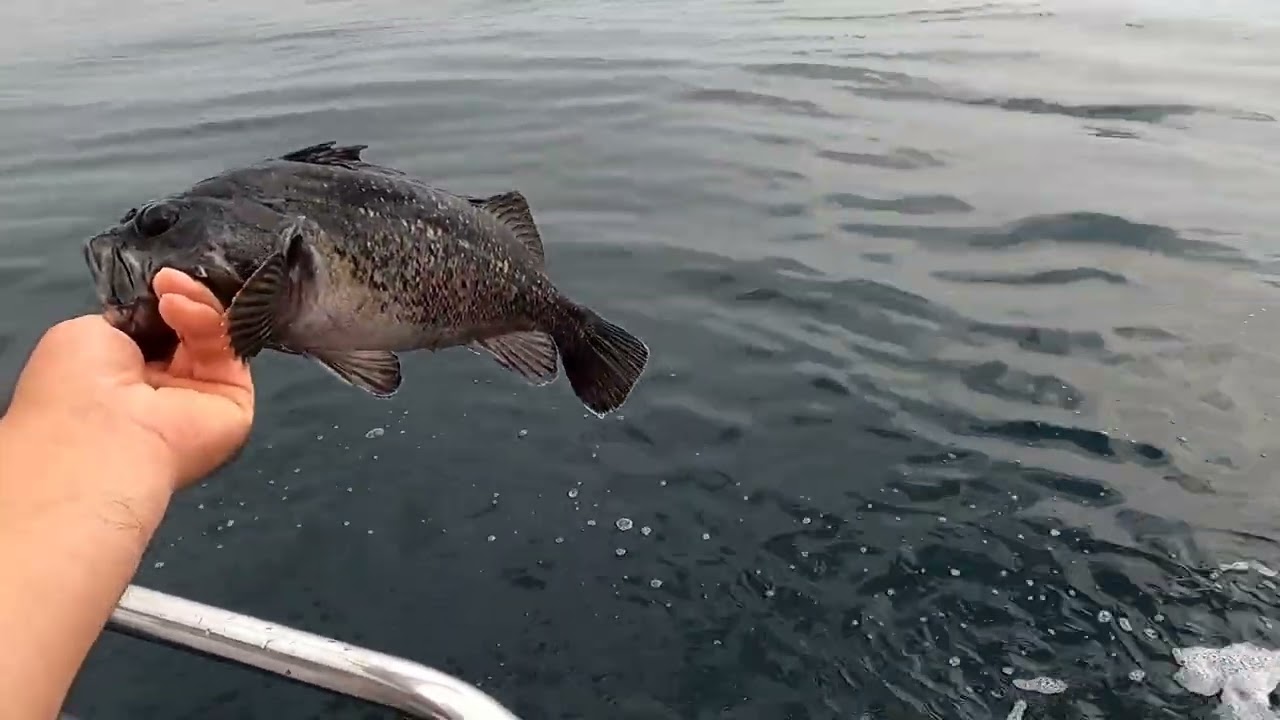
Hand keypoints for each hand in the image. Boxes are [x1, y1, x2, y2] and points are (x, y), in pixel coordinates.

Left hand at [4, 268, 253, 489]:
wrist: (99, 434)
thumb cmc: (74, 386)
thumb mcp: (87, 332)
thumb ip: (132, 319)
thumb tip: (162, 309)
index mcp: (126, 378)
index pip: (160, 330)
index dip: (161, 300)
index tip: (156, 281)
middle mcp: (166, 389)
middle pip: (193, 329)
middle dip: (182, 297)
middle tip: (166, 282)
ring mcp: (204, 397)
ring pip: (215, 335)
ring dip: (195, 305)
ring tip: (171, 295)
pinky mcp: (236, 403)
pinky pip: (230, 351)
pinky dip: (210, 322)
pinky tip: (181, 307)